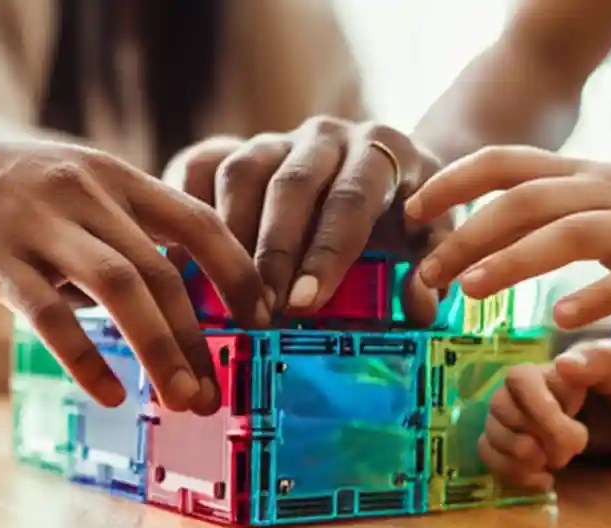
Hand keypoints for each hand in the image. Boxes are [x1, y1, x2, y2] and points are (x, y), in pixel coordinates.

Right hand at [0, 120, 269, 413]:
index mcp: (116, 176)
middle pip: (162, 271)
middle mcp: (86, 193)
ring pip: (120, 289)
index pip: (198, 222)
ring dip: (161, 349)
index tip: (266, 321)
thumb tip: (178, 299)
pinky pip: (49, 314)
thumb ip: (126, 231)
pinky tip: (112, 394)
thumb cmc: (7, 180)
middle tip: (220, 392)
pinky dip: (87, 357)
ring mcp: (39, 223)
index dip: (238, 273)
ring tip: (187, 399)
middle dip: (199, 337)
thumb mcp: (79, 184)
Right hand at [163, 117, 451, 324]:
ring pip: (242, 171)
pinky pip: (202, 165)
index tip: (303, 303)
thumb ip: (430, 262)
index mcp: (381, 150)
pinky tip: (179, 257)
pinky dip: (186, 205)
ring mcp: (279, 137)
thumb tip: (422, 308)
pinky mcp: (238, 145)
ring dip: (229, 235)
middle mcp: (327, 135)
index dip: (325, 253)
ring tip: (223, 291)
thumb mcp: (431, 232)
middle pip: (291, 185)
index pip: (349, 200)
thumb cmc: (410, 212)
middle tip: (261, 309)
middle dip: (273, 250)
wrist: (390, 166)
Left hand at [405, 146, 610, 328]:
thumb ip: (547, 211)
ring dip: (514, 261)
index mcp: (582, 175)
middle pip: (527, 200)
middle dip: (468, 233)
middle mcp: (605, 192)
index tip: (411, 211)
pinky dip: (594, 298)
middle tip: (427, 273)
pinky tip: (560, 320)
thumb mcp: (601, 200)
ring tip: (469, 291)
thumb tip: (478, 230)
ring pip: (570, 235)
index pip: (507, 163)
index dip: (455, 182)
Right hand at [482, 339, 610, 488]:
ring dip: (513, 455)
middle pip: (498, 408)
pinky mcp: (529, 449)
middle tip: (571, 454)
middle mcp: (536, 392)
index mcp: (557, 369)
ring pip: (490, 432)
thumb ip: (604, 362)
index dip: (540, 412)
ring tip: (550, 469)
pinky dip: (508, 471)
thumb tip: (562, 364)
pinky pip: (493, 456)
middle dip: (529, 437)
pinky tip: (542, 481)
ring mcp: (529, 422)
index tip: (578, 438)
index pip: (519, 381)